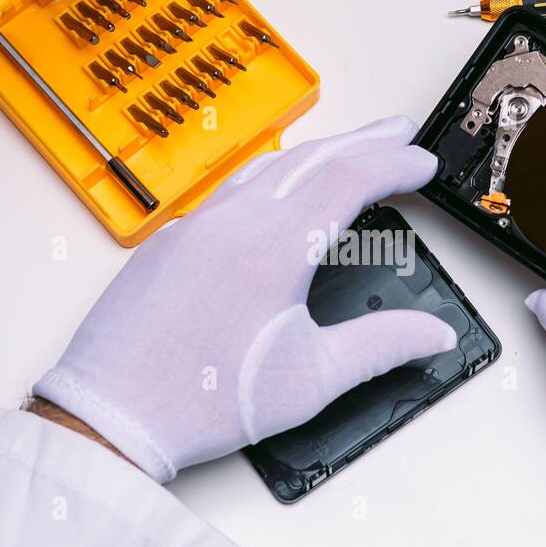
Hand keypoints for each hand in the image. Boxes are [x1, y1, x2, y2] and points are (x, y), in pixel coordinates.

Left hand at [34, 116, 457, 481]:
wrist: (112, 416)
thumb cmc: (203, 402)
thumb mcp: (312, 381)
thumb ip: (381, 347)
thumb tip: (433, 334)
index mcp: (273, 249)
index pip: (348, 179)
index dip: (393, 165)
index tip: (423, 163)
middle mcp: (231, 223)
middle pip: (310, 159)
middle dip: (363, 141)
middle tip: (399, 130)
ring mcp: (193, 227)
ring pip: (266, 168)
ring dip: (316, 153)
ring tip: (349, 149)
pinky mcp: (167, 243)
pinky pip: (228, 190)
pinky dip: (270, 176)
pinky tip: (276, 188)